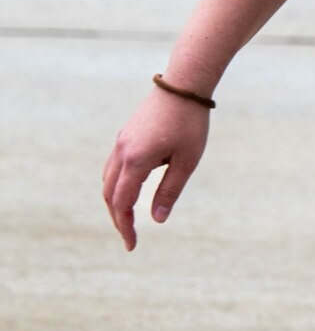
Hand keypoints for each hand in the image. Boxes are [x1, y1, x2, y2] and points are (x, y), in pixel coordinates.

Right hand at [102, 87, 210, 250]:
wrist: (183, 85)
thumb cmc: (190, 123)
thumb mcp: (187, 160)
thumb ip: (170, 190)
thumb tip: (156, 219)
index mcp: (136, 161)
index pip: (122, 203)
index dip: (125, 226)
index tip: (132, 245)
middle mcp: (122, 152)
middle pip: (110, 195)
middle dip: (118, 218)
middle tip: (130, 236)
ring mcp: (121, 142)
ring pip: (108, 181)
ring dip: (115, 201)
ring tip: (129, 217)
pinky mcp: (125, 136)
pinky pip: (113, 167)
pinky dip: (117, 184)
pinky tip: (130, 190)